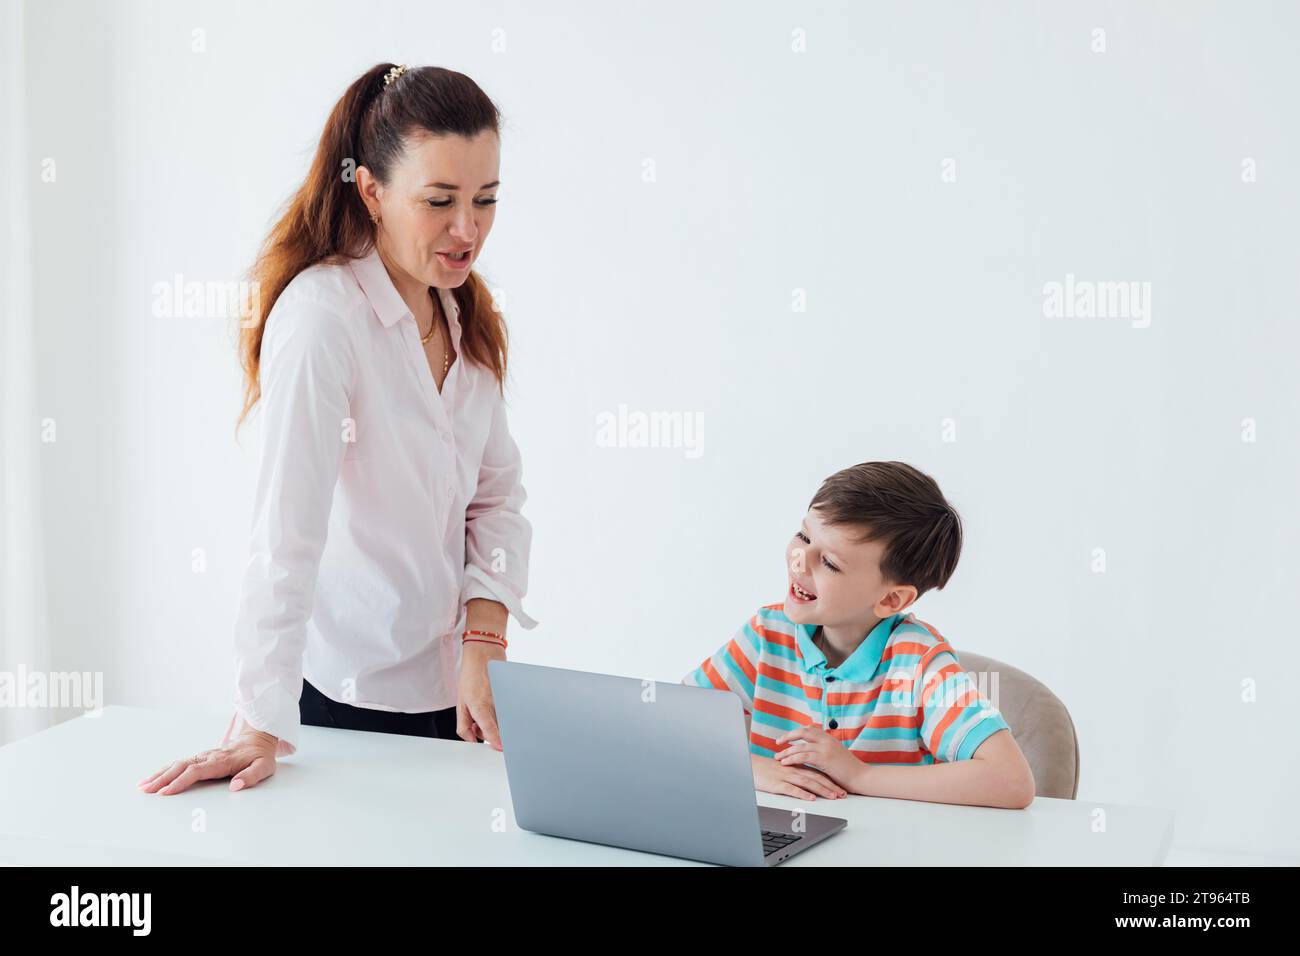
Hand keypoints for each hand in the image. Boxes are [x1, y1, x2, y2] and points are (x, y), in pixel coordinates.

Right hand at [137, 727, 278, 794]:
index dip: (181, 781)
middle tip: (147, 791)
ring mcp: (203, 756)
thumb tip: (235, 786)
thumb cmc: (260, 755)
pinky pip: (179, 763)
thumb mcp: (264, 766)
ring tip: (143, 786)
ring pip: (177, 764)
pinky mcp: (200, 758)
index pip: (197, 771)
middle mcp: (209, 757)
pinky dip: (164, 770)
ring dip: (160, 774)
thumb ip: (251, 776)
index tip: (167, 791)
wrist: (257, 739)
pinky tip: (154, 778)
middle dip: (163, 778)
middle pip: (182, 766)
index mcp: (222, 761)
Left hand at [457, 639, 504, 749]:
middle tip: (477, 724)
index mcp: (479, 705)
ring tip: (483, 708)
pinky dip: (499, 714)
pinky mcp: (510, 696)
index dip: (496, 739)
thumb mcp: (460, 702)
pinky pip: (506, 712)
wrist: (483, 654)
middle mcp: (494, 703)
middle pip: (496, 729)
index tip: (501, 748)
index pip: (489, 728)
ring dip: (493, 723)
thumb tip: (471, 740)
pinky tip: (492, 703)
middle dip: (487, 733)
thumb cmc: (470, 676)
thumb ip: (464, 724)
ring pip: (501, 722)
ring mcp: (503, 699)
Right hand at [750, 754, 847, 800]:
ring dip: (822, 789)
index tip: (841, 787)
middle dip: (831, 786)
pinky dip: (802, 793)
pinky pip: (792, 788)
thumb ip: (796, 770)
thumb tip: (808, 778)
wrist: (748, 766)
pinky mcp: (777, 783)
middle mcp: (793, 770)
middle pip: (816, 777)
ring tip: (833, 796)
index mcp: (796, 766)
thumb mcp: (783, 768)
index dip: (830, 779)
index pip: (817, 772)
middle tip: (842, 793)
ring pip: (807, 782)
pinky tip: (811, 798)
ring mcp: (785, 776)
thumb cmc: (765, 769)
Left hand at [774, 724, 862, 792]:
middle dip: (788, 736)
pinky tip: (786, 762)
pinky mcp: (824, 758)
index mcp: (830, 738)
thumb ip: (824, 751)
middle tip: (778, 742)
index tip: (787, 738)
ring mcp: (826, 748)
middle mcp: (827, 740)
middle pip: (803, 732)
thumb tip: (811, 753)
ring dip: (787, 751)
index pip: (810, 729)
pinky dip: (792, 758)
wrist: (862, 777)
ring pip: (800, 745)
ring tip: (778, 757)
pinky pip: (803, 756)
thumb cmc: (850, 770)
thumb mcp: (837, 756)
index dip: (797, 732)